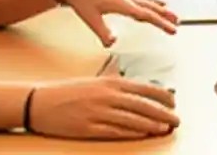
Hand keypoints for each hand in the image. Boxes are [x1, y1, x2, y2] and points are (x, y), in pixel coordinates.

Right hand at [28, 76, 177, 139]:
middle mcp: (107, 96)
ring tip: (164, 129)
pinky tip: (143, 134)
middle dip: (163, 113)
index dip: (163, 96)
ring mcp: (98, 112)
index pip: (145, 88)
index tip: (174, 103)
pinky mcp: (89, 128)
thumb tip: (140, 89)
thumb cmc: (69, 92)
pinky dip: (132, 133)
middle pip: (143, 105)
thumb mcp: (96, 82)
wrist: (40, 101)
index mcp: (111, 82)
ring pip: (133, 119)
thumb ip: (118, 84)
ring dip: (151, 125)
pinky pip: (116, 131)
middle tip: (176, 120)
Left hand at [53, 0, 177, 45]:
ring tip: (170, 10)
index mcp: (122, 4)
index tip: (173, 30)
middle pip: (150, 7)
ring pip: (146, 0)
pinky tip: (150, 0)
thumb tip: (113, 43)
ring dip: (159, 6)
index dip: (161, 23)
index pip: (146, 15)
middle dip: (165, 15)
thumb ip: (102, 32)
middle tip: (178, 23)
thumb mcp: (89, 18)